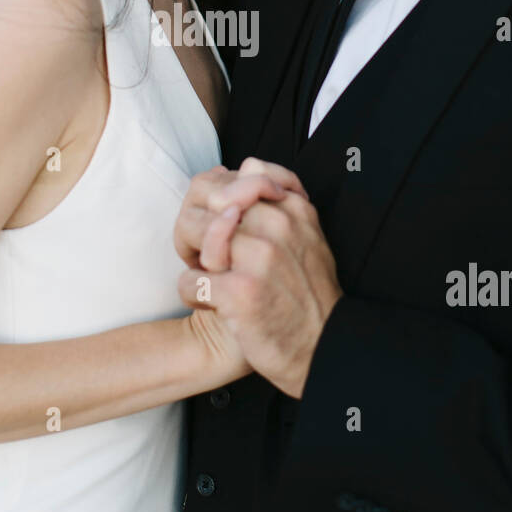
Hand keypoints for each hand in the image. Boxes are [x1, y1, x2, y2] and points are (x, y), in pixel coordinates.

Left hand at [178, 160, 342, 398]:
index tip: (222, 225)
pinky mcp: (241, 291)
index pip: (238, 174)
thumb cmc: (307, 294)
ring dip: (192, 260)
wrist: (322, 349)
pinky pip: (189, 279)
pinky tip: (210, 304)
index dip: (218, 199)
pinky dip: (191, 294)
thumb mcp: (307, 235)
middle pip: (209, 202)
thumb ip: (279, 199)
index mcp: (293, 207)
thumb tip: (247, 162)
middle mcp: (278, 225)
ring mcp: (260, 257)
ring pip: (193, 234)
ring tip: (206, 278)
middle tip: (202, 255)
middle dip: (196, 227)